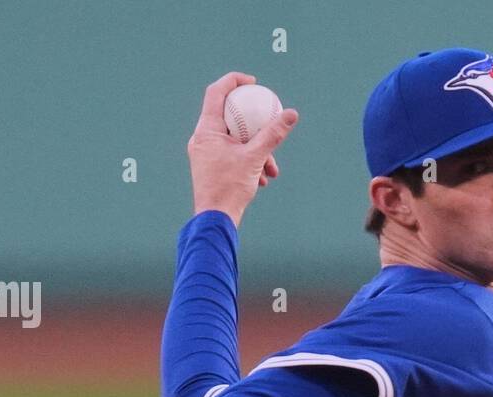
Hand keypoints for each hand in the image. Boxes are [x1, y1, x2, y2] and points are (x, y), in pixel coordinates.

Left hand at [187, 72, 298, 226]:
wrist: (215, 219)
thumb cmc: (230, 189)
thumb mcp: (256, 158)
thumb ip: (273, 134)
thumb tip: (290, 113)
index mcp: (206, 130)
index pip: (216, 92)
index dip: (234, 81)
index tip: (253, 83)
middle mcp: (201, 138)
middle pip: (228, 115)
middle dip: (253, 122)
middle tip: (266, 118)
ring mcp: (205, 153)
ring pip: (234, 139)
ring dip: (256, 149)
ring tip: (271, 168)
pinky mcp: (210, 166)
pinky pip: (231, 154)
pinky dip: (249, 161)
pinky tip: (263, 178)